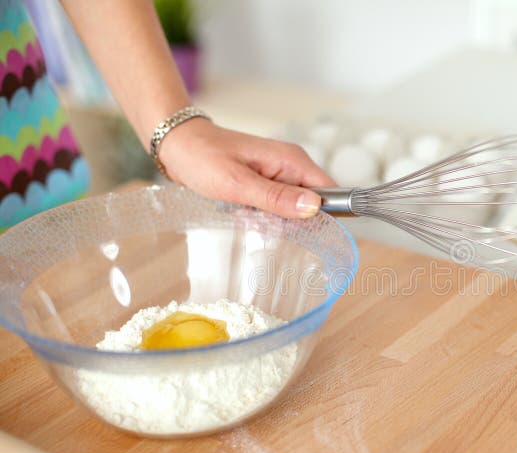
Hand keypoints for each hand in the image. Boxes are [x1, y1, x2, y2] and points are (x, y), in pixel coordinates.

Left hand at [157, 119, 335, 217]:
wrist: (178, 145)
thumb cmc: (203, 158)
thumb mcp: (237, 183)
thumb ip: (276, 197)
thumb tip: (314, 207)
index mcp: (292, 161)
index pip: (330, 191)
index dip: (326, 215)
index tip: (307, 234)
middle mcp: (291, 166)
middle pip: (313, 204)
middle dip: (294, 222)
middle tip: (263, 223)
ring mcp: (280, 174)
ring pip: (295, 208)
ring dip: (277, 220)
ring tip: (247, 216)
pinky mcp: (268, 182)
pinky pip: (279, 206)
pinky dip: (265, 215)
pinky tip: (244, 214)